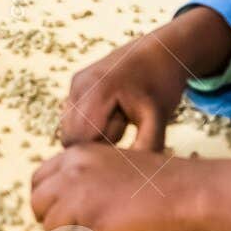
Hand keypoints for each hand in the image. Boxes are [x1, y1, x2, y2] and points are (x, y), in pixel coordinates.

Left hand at [30, 145, 200, 230]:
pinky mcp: (95, 227)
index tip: (59, 210)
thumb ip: (80, 174)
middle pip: (37, 205)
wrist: (183, 191)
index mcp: (75, 155)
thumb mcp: (108, 161)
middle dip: (51, 219)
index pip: (37, 180)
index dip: (46, 199)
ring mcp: (81, 200)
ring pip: (52, 229)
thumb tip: (58, 201)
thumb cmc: (153, 179)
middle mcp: (72, 175)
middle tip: (73, 227)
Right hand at [58, 26, 196, 148]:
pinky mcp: (76, 82)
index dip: (97, 156)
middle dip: (92, 147)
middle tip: (122, 142)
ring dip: (89, 137)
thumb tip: (133, 179)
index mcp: (98, 91)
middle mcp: (80, 84)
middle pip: (69, 137)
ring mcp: (75, 82)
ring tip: (119, 126)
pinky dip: (87, 125)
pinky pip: (72, 116)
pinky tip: (112, 118)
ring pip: (68, 128)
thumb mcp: (158, 118)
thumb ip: (145, 148)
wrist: (162, 51)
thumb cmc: (161, 84)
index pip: (80, 142)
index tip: (120, 158)